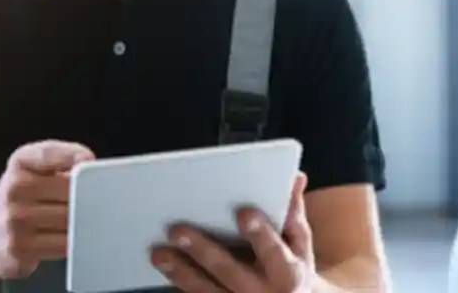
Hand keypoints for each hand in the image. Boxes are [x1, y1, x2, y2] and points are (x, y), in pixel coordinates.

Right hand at [0, 140, 93, 279]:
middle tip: (91, 199)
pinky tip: (69, 237)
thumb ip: (60, 158)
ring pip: (69, 219)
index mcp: (20, 163)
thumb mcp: (31, 168)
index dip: (75, 156)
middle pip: (70, 190)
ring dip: (82, 221)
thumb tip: (90, 161)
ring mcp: (15, 220)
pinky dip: (75, 241)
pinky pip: (63, 244)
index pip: (51, 153)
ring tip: (79, 219)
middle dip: (87, 196)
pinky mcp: (20, 249)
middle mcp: (14, 189)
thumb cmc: (19, 199)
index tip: (89, 161)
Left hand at [152, 173, 317, 292]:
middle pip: (229, 271)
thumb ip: (292, 211)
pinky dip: (180, 285)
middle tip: (177, 230)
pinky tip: (164, 271)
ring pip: (207, 290)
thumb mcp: (299, 244)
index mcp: (286, 272)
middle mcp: (262, 292)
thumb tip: (294, 176)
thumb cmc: (290, 268)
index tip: (244, 212)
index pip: (273, 250)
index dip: (260, 232)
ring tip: (159, 253)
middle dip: (203, 250)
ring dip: (181, 271)